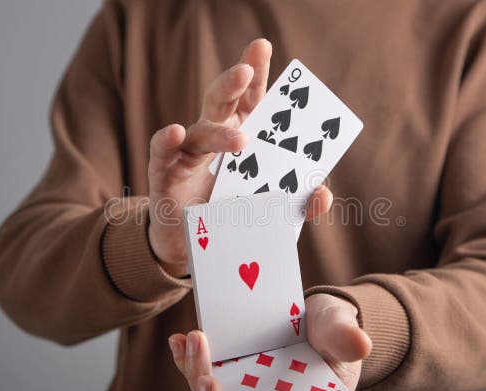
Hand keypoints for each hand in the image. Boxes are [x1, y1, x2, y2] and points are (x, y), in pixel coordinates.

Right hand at [147, 38, 332, 276]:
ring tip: (241, 141)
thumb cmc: (230, 214)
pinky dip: (165, 142)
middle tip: (246, 70)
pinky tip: (175, 133)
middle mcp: (211, 137)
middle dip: (233, 83)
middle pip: (221, 101)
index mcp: (239, 134)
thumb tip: (323, 193)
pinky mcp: (166, 176)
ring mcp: (187, 155)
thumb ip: (300, 200)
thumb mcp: (271, 207)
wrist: (193, 247)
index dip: (254, 72)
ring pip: (199, 132)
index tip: (261, 47)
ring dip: (219, 134)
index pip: (249, 98)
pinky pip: (162, 155)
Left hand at [168, 294, 370, 390]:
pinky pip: (202, 375)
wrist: (317, 319)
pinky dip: (189, 361)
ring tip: (193, 341)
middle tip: (206, 377)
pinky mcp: (226, 374)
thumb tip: (360, 345)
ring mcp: (243, 390)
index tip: (221, 388)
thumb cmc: (333, 330)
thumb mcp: (341, 330)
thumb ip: (345, 338)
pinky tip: (181, 342)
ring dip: (196, 373)